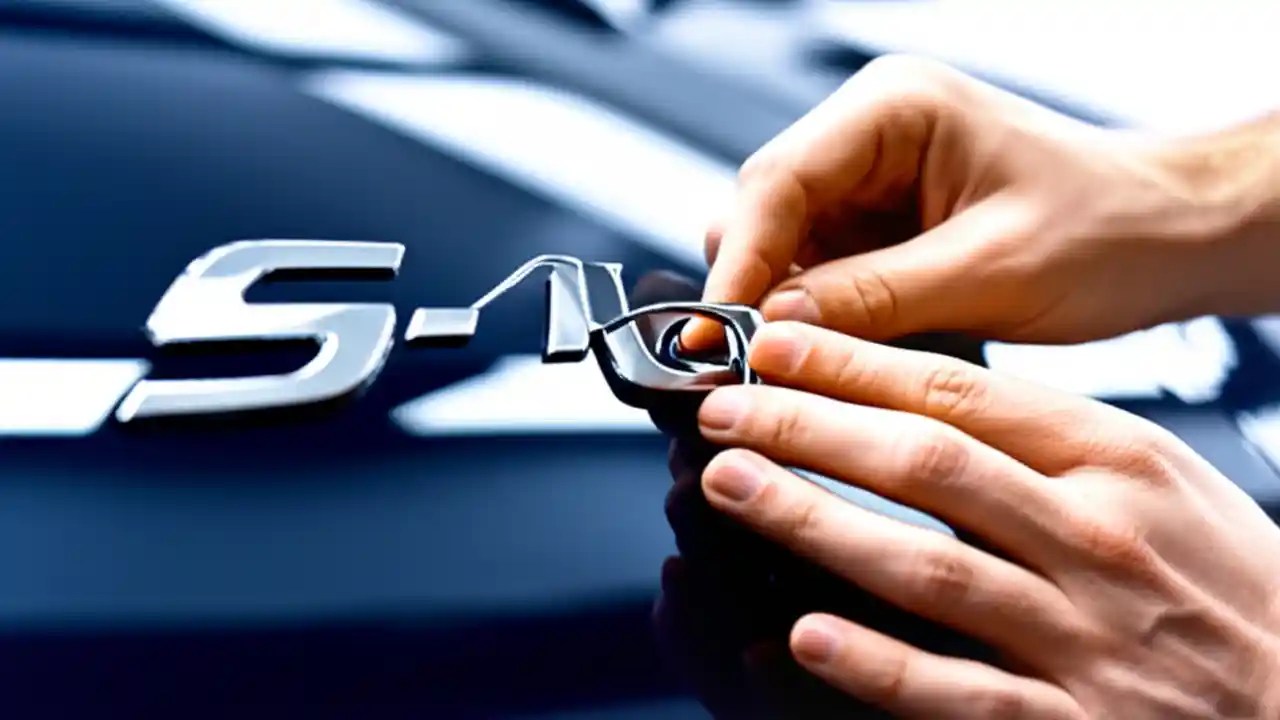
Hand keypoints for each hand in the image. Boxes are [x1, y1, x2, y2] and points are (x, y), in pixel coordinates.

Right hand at [685, 55, 1279, 348]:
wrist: (1166, 240)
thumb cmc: (1109, 232)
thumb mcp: (987, 272)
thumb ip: (870, 298)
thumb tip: (769, 330)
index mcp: (897, 109)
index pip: (780, 181)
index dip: (737, 262)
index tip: (712, 333)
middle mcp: (871, 135)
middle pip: (765, 211)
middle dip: (750, 288)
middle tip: (740, 364)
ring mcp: (870, 181)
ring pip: (781, 247)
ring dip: (780, 308)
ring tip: (790, 369)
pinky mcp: (878, 227)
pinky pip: (816, 273)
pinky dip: (813, 318)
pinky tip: (824, 356)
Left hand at [694, 321, 1279, 718]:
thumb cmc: (1232, 587)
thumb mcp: (1162, 484)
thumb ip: (1053, 444)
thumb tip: (928, 401)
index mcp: (1118, 461)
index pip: (962, 394)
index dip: (853, 367)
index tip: (777, 347)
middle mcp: (1098, 538)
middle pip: (926, 464)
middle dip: (809, 429)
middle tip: (727, 408)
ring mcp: (1087, 636)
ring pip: (927, 567)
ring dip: (815, 523)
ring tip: (733, 487)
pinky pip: (959, 691)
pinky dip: (877, 663)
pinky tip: (807, 635)